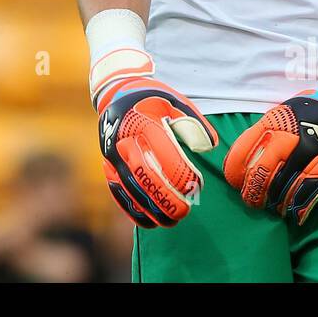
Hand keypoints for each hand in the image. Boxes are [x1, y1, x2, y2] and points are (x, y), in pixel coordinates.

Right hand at [97, 77, 217, 227]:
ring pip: (131, 188)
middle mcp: (125, 140)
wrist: (117, 95)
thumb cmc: (153, 101)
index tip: (197, 186)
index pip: (165, 155)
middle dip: (165, 198)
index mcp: (145, 123)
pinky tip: (150, 222)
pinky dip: (132, 210)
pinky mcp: (107, 166)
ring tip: (171, 221)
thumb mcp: (175, 102)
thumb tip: (210, 146)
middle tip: (184, 212)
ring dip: (151, 208)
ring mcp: (113, 155)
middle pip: (145, 176)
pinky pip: (118, 192)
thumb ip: (194, 123)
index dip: (182, 175)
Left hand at [223, 90, 317, 224]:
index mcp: (271, 124)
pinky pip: (306, 191)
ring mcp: (306, 153)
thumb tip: (243, 160)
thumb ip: (261, 135)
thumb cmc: (305, 112)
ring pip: (281, 187)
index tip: (235, 183)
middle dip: (253, 194)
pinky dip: (297, 206)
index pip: (242, 152)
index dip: (234, 173)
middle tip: (252, 202)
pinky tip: (292, 211)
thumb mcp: (277, 114)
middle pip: (260, 174)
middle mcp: (286, 139)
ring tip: (271, 207)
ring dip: (273, 202)